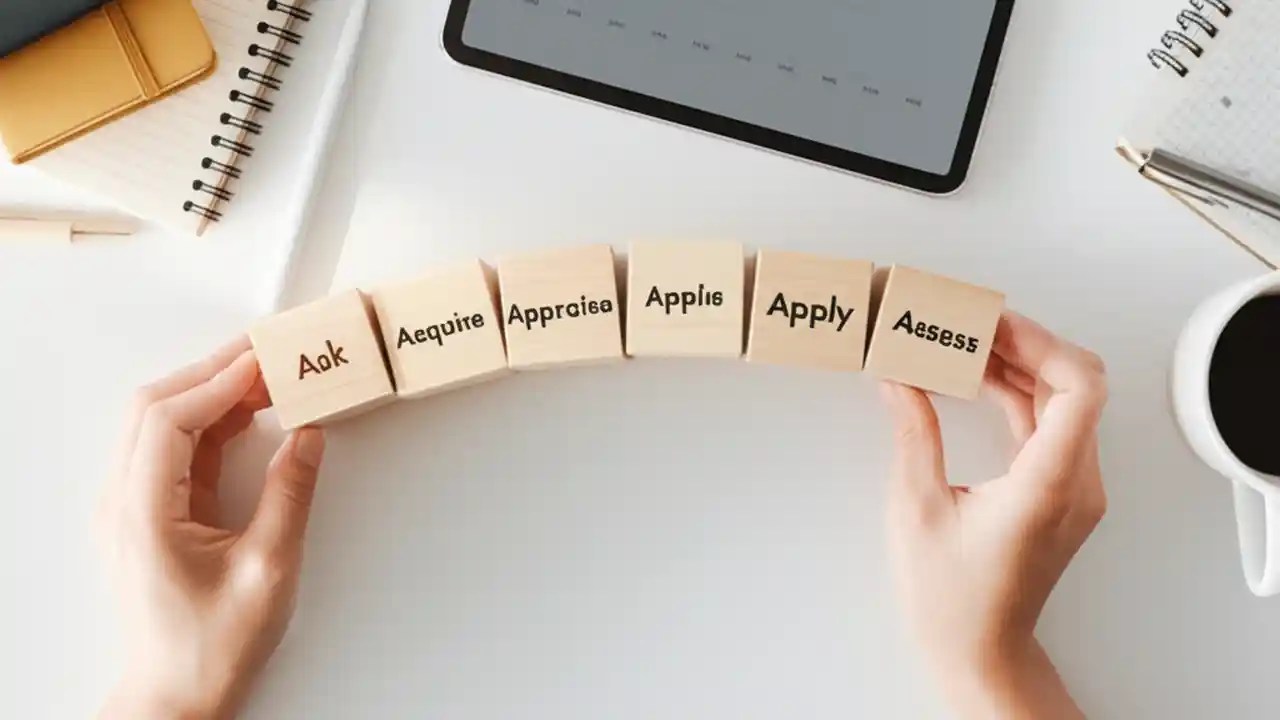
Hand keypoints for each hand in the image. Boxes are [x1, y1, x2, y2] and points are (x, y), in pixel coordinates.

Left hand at [98, 337, 326, 719]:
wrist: (178, 693)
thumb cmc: (211, 647)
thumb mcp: (268, 569)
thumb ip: (289, 495)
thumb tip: (307, 437)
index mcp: (143, 513)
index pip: (168, 419)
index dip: (216, 381)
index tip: (262, 361)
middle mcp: (125, 502)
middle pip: (156, 407)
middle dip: (213, 371)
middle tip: (267, 352)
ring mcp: (132, 505)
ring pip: (161, 421)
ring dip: (211, 393)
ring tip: (266, 378)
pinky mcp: (150, 511)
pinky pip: (174, 447)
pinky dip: (210, 421)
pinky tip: (248, 414)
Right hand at [879, 312, 1106, 719]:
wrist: (979, 651)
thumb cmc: (951, 598)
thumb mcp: (917, 507)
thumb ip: (913, 433)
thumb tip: (899, 378)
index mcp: (1047, 486)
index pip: (1079, 389)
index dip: (1040, 342)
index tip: (991, 322)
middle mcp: (1076, 483)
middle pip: (1073, 385)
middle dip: (1023, 343)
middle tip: (968, 322)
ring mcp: (1074, 488)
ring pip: (1063, 401)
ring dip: (1017, 365)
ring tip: (962, 341)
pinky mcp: (1061, 491)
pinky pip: (1050, 425)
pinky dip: (1017, 394)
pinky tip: (974, 378)